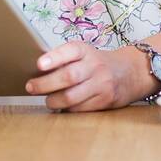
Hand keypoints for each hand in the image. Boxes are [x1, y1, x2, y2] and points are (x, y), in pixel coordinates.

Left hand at [24, 42, 150, 111]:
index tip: (39, 64)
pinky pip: (80, 109)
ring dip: (54, 101)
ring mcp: (102, 84)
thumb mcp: (84, 54)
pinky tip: (62, 106)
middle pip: (68, 76)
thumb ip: (64, 60)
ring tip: (48, 100)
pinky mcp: (105, 100)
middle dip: (45, 84)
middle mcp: (95, 66)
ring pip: (72, 96)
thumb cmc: (97, 63)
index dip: (54, 58)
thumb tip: (36, 72)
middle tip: (31, 87)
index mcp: (86, 51)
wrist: (130, 72)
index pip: (70, 51)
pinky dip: (67, 109)